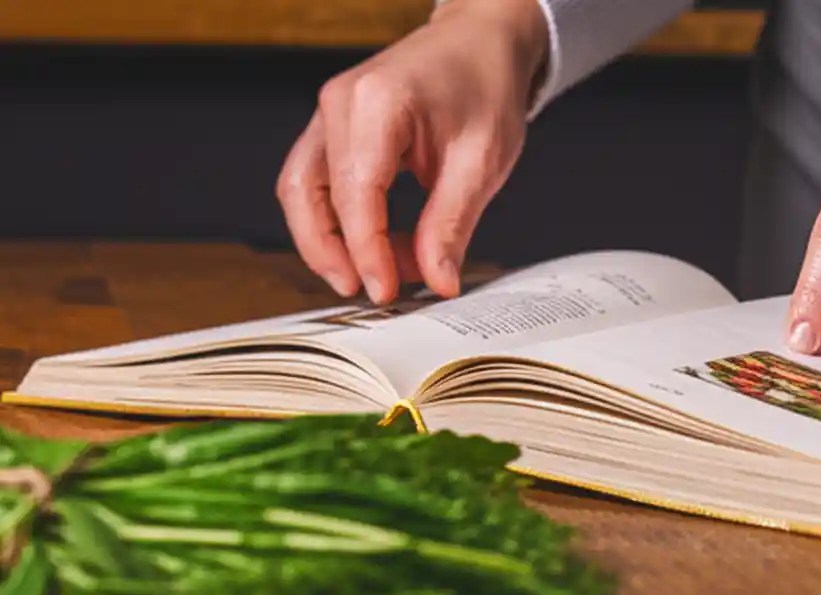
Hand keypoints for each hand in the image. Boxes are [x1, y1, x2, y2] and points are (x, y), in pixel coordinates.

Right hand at [276, 0, 547, 303]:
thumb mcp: (483, 160)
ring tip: (373, 276)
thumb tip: (438, 281)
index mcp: (378, 103)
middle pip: (307, 194)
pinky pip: (317, 181)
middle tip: (372, 292)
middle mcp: (340, 103)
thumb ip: (452, 223)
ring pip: (300, 190)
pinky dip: (339, 220)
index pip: (356, 195)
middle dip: (335, 254)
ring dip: (327, 242)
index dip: (366, 252)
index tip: (387, 291)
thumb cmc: (485, 85)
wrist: (482, 42)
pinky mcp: (334, 126)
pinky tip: (378, 246)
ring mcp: (330, 112)